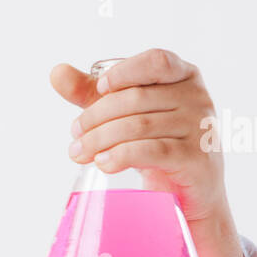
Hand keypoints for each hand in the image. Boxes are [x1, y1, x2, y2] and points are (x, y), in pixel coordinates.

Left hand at [50, 48, 248, 256]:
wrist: (188, 194)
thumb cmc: (157, 144)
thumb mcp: (124, 114)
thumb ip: (92, 93)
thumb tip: (57, 73)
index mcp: (184, 77)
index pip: (157, 61)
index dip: (125, 71)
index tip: (100, 89)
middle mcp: (197, 98)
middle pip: (137, 99)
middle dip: (96, 117)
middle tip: (74, 135)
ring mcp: (199, 128)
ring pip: (139, 126)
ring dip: (100, 139)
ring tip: (79, 153)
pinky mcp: (195, 159)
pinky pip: (151, 151)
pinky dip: (121, 156)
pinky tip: (102, 163)